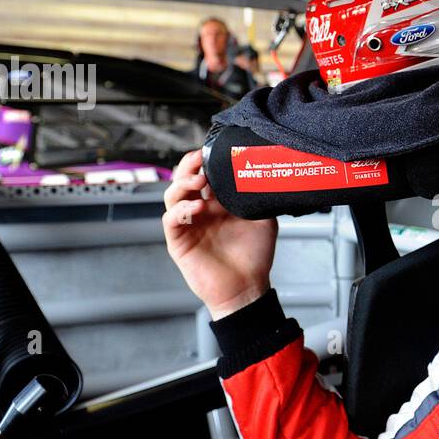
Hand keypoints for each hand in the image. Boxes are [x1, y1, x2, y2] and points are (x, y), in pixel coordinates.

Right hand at [163, 149, 277, 319]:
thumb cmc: (254, 257)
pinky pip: (171, 220)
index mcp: (217, 203)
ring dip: (182, 184)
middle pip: (183, 180)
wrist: (247, 287)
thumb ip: (261, 199)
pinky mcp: (178, 242)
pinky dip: (181, 209)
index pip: (203, 175)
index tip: (212, 151)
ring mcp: (188, 225)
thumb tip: (267, 176)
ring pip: (172, 196)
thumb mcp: (264, 221)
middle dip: (188, 166)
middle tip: (199, 159)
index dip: (203, 161)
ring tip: (199, 180)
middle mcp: (200, 211)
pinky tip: (197, 206)